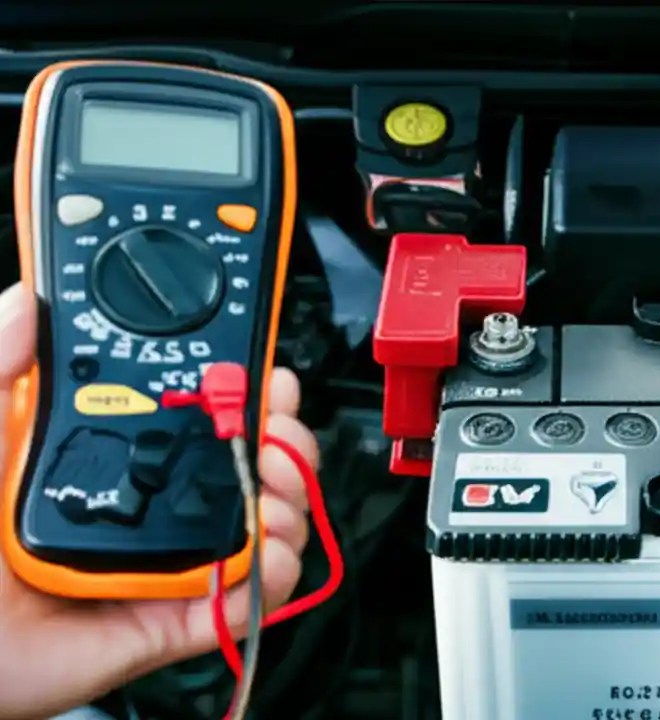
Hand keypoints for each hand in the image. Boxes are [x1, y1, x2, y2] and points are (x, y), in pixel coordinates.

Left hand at [0, 283, 318, 719]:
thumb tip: (27, 302)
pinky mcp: (174, 621)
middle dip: (285, 443)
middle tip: (275, 434)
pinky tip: (271, 551)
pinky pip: (243, 602)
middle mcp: (152, 508)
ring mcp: (169, 564)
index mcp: (116, 459)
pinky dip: (275, 576)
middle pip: (248, 467)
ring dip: (290, 502)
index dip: (246, 393)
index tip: (266, 376)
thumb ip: (2, 368)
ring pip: (262, 527)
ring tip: (272, 492)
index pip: (200, 417)